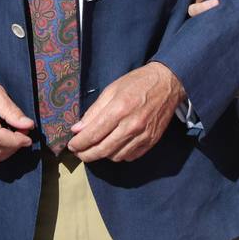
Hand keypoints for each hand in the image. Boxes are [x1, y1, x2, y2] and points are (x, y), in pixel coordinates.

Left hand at [68, 62, 184, 162]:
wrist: (167, 84)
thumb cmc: (137, 83)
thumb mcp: (111, 90)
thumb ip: (94, 111)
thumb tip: (77, 129)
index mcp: (119, 109)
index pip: (93, 134)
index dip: (79, 143)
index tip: (71, 145)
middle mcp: (131, 125)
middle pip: (103, 150)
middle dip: (86, 154)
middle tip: (79, 153)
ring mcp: (143, 136)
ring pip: (115, 156)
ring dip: (102, 155)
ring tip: (95, 148)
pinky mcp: (151, 141)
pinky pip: (130, 156)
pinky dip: (118, 155)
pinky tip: (113, 147)